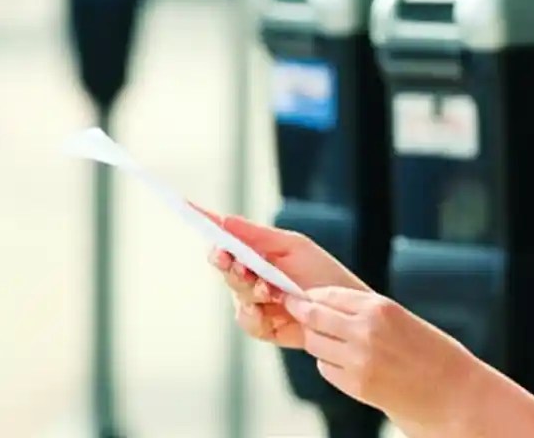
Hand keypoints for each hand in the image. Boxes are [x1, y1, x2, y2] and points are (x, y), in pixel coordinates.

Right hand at [198, 206, 369, 348]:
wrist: (347, 312)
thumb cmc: (324, 274)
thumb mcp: (294, 248)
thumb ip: (258, 236)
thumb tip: (224, 220)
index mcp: (257, 251)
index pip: (225, 235)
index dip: (204, 221)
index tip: (185, 206)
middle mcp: (251, 275)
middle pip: (224, 265)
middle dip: (228, 263)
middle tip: (235, 260)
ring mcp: (255, 301)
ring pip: (235, 293)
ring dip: (249, 290)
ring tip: (270, 289)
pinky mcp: (263, 326)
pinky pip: (247, 321)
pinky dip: (256, 315)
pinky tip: (271, 311)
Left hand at [282, 287, 476, 430]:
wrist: (453, 392)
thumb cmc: (433, 354)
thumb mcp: (401, 319)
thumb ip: (366, 311)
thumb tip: (328, 304)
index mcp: (380, 307)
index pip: (328, 294)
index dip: (311, 295)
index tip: (302, 295)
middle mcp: (365, 330)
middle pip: (313, 317)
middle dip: (301, 312)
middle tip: (294, 309)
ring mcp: (357, 360)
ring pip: (314, 344)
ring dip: (316, 341)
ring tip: (330, 341)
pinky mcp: (355, 385)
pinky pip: (326, 368)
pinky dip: (329, 364)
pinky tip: (345, 363)